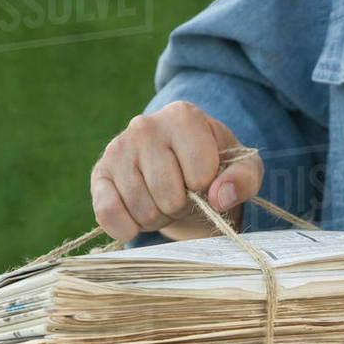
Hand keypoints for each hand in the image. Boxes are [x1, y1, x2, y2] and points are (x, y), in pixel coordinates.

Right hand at [91, 101, 264, 241]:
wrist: (181, 167)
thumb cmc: (216, 166)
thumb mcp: (244, 169)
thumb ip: (243, 179)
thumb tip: (219, 196)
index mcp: (183, 117)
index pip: (200, 174)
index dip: (207, 189)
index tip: (204, 181)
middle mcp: (145, 125)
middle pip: (169, 196)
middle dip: (181, 207)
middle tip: (182, 195)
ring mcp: (117, 148)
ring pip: (143, 210)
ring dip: (158, 217)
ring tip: (163, 199)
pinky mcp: (99, 173)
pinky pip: (109, 213)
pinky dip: (127, 227)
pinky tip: (137, 216)